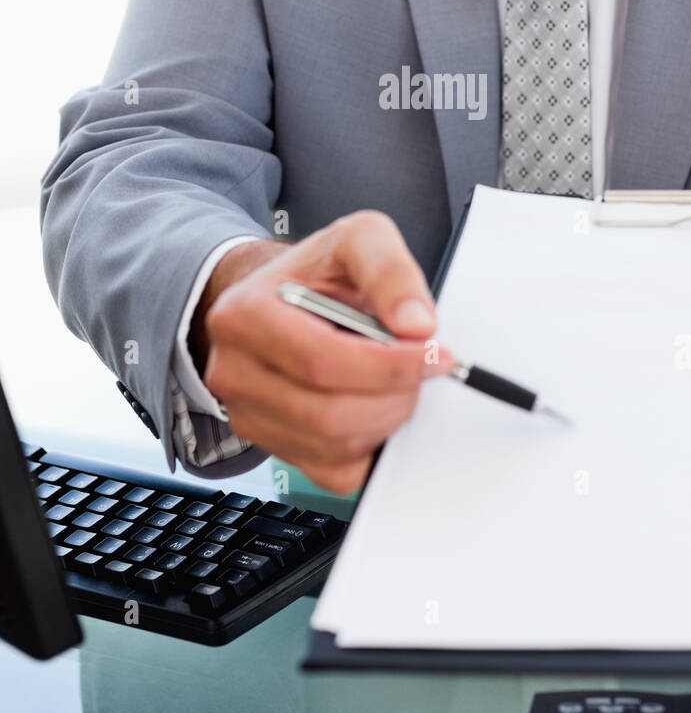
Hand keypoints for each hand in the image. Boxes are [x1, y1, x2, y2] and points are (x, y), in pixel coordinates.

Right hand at [202, 212, 451, 493]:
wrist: (281, 295)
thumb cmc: (314, 272)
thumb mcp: (356, 240)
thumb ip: (389, 270)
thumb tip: (416, 323)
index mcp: (244, 315)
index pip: (322, 360)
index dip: (389, 364)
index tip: (434, 355)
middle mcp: (234, 370)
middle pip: (328, 413)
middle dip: (394, 396)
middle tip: (423, 370)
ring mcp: (247, 414)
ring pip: (334, 447)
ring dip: (386, 420)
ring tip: (399, 383)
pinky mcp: (271, 446)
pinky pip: (333, 472)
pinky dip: (370, 446)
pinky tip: (374, 407)